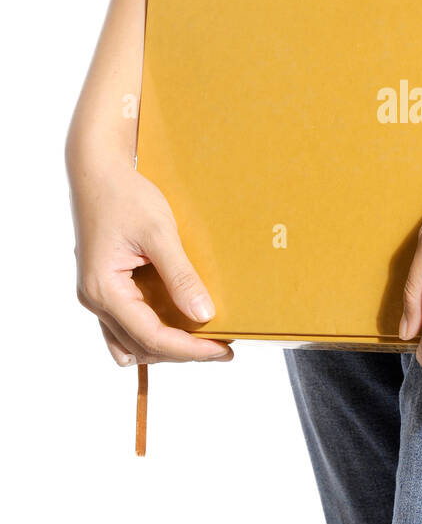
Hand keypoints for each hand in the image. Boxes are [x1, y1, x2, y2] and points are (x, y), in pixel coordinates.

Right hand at [68, 153, 232, 366]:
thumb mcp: (159, 233)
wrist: (97, 173)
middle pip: (142, 346)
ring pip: (132, 342)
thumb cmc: (124, 196)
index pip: (151, 337)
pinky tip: (178, 325)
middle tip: (223, 345)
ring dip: (167, 346)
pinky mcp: (106, 289)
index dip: (190, 349)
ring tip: (204, 339)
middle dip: (183, 351)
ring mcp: (98, 296)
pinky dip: (151, 333)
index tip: (223, 349)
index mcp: (104, 289)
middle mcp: (96, 299)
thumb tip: (203, 314)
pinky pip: (126, 327)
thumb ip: (180, 276)